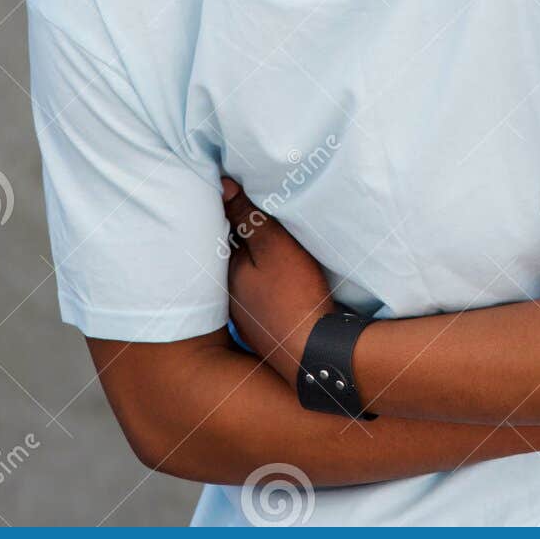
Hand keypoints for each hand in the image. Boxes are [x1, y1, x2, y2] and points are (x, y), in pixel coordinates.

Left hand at [221, 175, 335, 387]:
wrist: (317, 354)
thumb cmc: (296, 295)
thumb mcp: (275, 246)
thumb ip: (250, 216)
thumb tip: (222, 184)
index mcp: (227, 270)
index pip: (225, 228)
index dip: (235, 206)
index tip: (243, 185)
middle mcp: (229, 294)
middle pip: (236, 251)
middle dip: (245, 231)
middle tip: (261, 205)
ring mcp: (246, 314)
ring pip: (249, 273)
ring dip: (257, 256)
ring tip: (274, 234)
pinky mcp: (265, 326)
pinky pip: (262, 291)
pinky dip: (267, 278)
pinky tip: (283, 275)